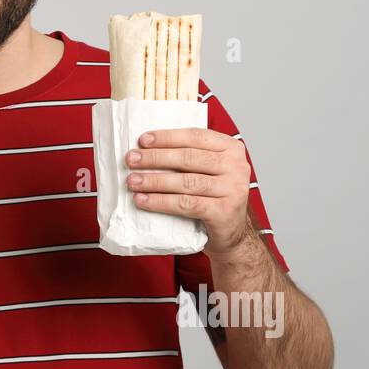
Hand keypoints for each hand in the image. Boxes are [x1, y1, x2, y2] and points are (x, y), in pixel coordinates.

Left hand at [125, 127, 253, 255]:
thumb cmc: (214, 196)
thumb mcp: (208, 169)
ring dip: (154, 181)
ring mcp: (233, 189)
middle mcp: (236, 166)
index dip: (167, 137)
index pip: (195, 137)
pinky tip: (143, 200)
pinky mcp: (224, 212)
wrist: (232, 232)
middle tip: (131, 160)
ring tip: (133, 181)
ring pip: (185, 182)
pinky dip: (161, 202)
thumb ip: (189, 157)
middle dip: (155, 158)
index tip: (142, 140)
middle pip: (188, 158)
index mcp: (231, 148)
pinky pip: (186, 204)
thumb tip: (146, 149)